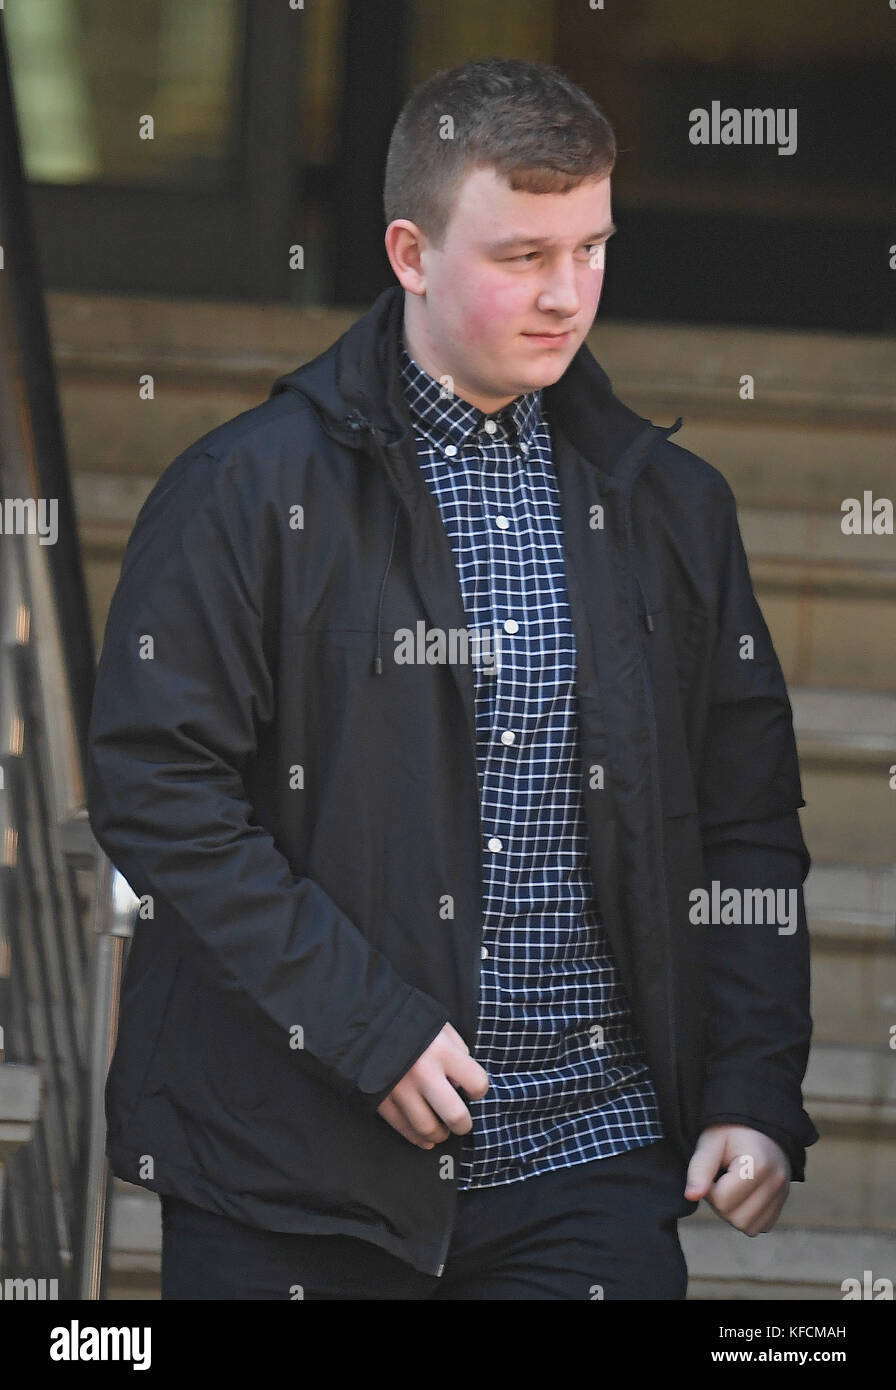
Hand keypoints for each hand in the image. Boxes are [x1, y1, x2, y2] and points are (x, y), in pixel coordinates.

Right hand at [376, 1021, 489, 1149]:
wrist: (365, 1019)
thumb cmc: (408, 1021)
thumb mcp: (439, 1026)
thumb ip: (457, 1051)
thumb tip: (461, 1083)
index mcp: (442, 1051)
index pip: (477, 1083)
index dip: (479, 1089)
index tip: (473, 1089)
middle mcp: (423, 1073)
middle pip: (455, 1115)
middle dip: (464, 1124)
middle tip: (463, 1123)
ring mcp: (400, 1089)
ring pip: (428, 1129)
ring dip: (440, 1135)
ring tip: (443, 1131)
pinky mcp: (382, 1099)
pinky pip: (403, 1128)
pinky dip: (417, 1138)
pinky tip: (425, 1138)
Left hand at [685, 1124, 790, 1234]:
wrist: (757, 1127)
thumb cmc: (730, 1132)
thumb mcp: (711, 1141)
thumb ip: (699, 1168)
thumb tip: (691, 1196)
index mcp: (758, 1164)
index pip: (723, 1200)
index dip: (709, 1189)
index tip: (712, 1172)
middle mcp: (776, 1183)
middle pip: (737, 1219)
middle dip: (720, 1203)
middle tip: (720, 1179)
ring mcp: (783, 1195)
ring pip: (749, 1228)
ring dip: (733, 1212)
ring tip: (731, 1187)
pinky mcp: (782, 1205)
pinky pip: (760, 1227)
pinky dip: (747, 1217)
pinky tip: (743, 1195)